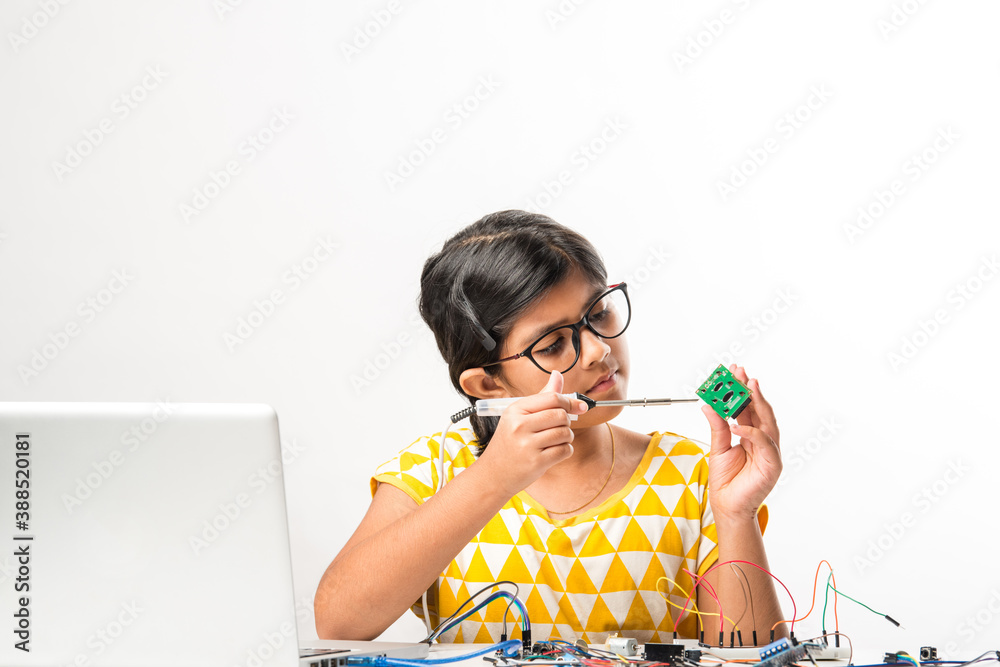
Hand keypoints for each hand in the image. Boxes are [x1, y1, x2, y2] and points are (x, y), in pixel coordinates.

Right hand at [477, 370, 588, 498]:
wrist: (493, 474)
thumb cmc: (509, 443)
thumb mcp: (519, 416)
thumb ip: (542, 397)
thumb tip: (558, 375)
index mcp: (516, 410)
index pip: (552, 398)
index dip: (570, 401)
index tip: (579, 406)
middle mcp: (520, 426)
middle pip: (561, 415)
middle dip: (566, 421)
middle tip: (558, 427)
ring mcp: (528, 445)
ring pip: (565, 433)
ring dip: (566, 437)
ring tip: (554, 441)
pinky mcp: (537, 462)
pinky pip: (565, 450)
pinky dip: (565, 451)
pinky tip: (553, 452)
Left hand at [702, 364, 780, 522]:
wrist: (727, 506)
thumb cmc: (725, 480)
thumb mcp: (717, 448)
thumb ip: (717, 427)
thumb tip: (709, 406)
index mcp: (750, 436)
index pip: (748, 408)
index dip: (742, 390)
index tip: (734, 372)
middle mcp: (763, 441)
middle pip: (760, 410)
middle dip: (751, 390)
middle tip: (741, 372)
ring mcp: (770, 452)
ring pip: (767, 421)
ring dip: (757, 402)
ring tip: (746, 386)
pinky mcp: (772, 464)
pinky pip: (764, 442)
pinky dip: (751, 431)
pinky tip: (737, 424)